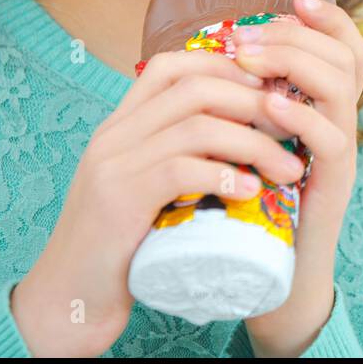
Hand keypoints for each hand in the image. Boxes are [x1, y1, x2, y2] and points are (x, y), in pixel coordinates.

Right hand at [12, 50, 303, 356]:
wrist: (68, 297)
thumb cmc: (120, 243)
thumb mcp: (147, 185)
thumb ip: (181, 155)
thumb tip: (247, 134)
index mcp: (121, 123)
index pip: (174, 65)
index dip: (227, 68)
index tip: (270, 92)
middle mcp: (114, 134)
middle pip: (196, 87)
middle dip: (255, 102)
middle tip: (295, 127)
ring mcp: (114, 164)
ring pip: (197, 126)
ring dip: (255, 143)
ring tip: (289, 168)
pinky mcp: (119, 200)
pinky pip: (180, 170)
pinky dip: (224, 176)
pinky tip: (252, 192)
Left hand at [233, 0, 362, 356]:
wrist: (271, 274)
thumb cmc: (252, 201)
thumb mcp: (254, 138)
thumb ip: (253, 98)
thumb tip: (220, 48)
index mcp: (327, 108)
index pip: (348, 47)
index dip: (329, 17)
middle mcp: (344, 123)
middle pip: (346, 56)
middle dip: (295, 34)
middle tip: (246, 37)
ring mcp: (343, 153)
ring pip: (342, 86)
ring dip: (295, 62)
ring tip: (251, 60)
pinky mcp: (334, 185)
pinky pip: (333, 138)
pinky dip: (301, 114)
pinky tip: (269, 104)